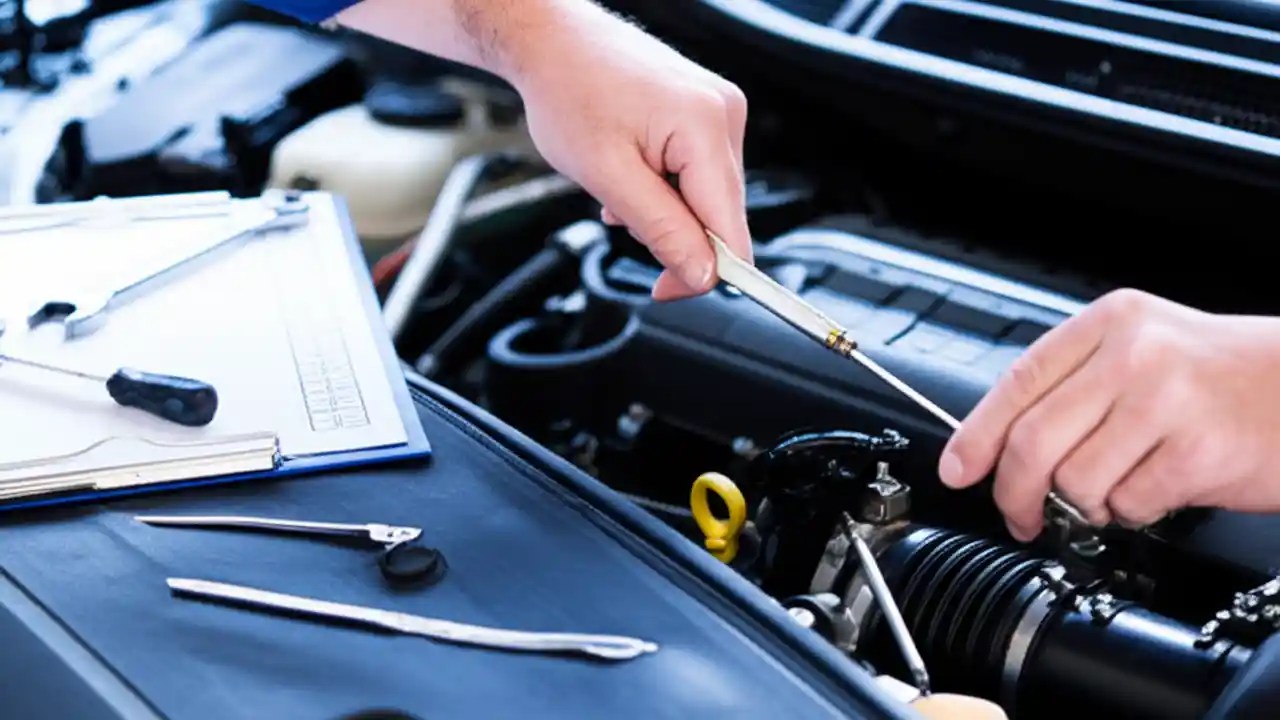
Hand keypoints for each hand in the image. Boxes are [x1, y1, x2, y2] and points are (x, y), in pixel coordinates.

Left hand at [336, 0, 751, 299]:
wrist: (553, 41)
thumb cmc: (569, 90)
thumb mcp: (607, 176)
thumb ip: (660, 229)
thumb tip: (702, 275)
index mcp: (706, 127)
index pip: (731, 229)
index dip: (703, 272)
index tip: (665, 290)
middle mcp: (725, 115)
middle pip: (721, 215)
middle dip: (674, 234)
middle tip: (621, 220)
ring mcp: (719, 110)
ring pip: (706, 198)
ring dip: (664, 210)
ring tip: (619, 184)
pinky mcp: (706, 111)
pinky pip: (697, 173)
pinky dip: (664, 187)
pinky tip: (631, 170)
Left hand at [937, 288, 1279, 540]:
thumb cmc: (1226, 375)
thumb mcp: (1145, 350)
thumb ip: (1077, 385)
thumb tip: (1001, 445)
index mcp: (1111, 324)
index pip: (1019, 383)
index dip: (976, 435)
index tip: (958, 470)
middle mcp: (1133, 355)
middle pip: (1032, 440)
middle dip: (1015, 493)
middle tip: (1021, 515)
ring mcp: (1165, 401)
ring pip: (1075, 479)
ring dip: (1087, 504)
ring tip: (1116, 490)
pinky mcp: (1196, 450)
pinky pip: (1129, 503)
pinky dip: (1134, 511)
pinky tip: (1155, 489)